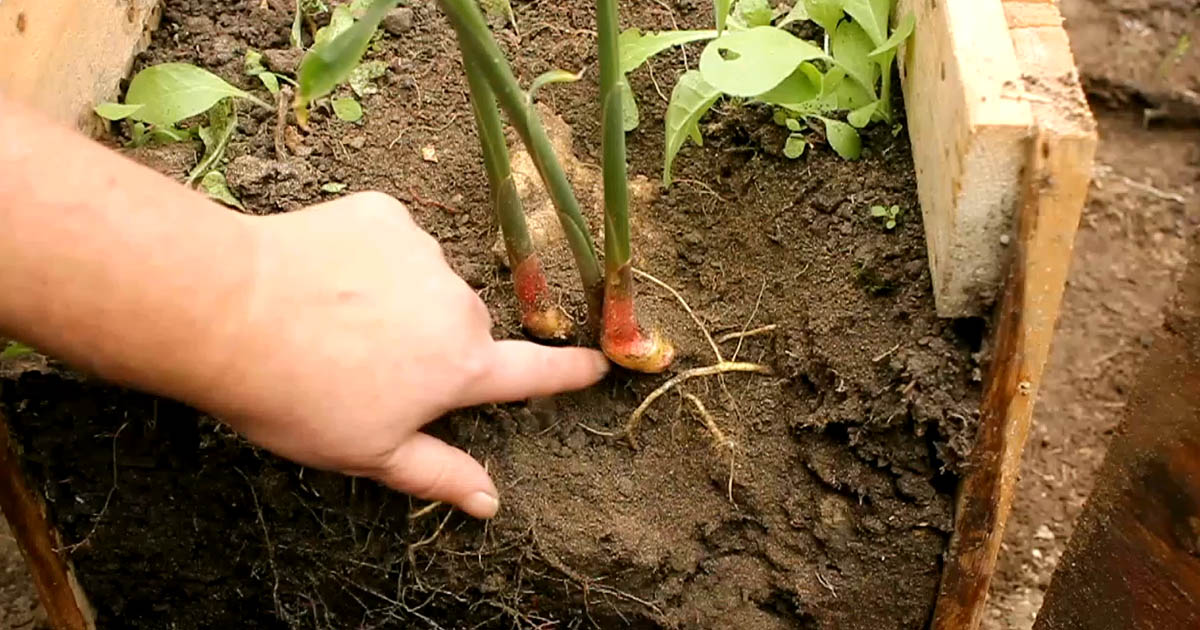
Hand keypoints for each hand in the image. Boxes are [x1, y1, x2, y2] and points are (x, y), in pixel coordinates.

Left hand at [206, 192, 607, 517]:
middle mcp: (458, 304)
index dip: (568, 372)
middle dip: (429, 344)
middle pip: (459, 327)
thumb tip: (490, 502)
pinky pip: (390, 240)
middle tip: (366, 363)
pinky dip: (367, 256)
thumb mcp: (370, 454)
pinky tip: (325, 275)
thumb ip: (439, 474)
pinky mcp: (385, 215)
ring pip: (423, 281)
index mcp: (461, 366)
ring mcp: (424, 253)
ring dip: (395, 298)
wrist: (230, 310)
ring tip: (333, 318)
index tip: (599, 364)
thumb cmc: (299, 396)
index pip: (532, 373)